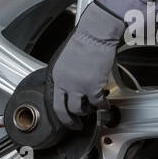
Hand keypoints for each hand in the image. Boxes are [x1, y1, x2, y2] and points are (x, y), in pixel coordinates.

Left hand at [47, 0, 125, 128]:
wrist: (96, 33)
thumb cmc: (84, 40)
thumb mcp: (66, 59)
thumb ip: (66, 75)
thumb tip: (70, 86)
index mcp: (56, 75)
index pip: (52, 100)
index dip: (58, 113)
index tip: (63, 117)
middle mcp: (65, 82)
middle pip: (62, 110)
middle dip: (69, 122)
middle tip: (76, 125)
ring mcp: (78, 86)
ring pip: (79, 110)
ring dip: (87, 112)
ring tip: (92, 110)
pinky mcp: (93, 86)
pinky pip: (97, 103)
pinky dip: (102, 106)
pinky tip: (105, 105)